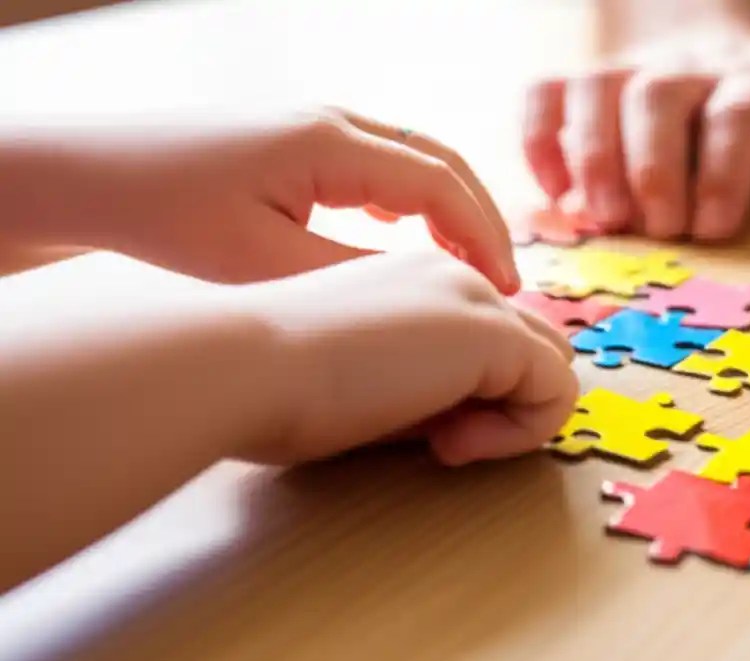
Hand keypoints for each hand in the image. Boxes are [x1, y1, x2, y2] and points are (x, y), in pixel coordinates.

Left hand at [12, 108, 518, 290]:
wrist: (91, 177)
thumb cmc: (166, 217)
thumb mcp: (263, 265)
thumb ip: (348, 278)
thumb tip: (419, 296)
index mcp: (331, 144)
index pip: (440, 186)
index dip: (483, 239)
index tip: (506, 290)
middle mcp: (332, 123)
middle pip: (441, 161)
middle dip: (481, 221)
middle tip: (504, 282)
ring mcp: (315, 127)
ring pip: (414, 159)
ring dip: (451, 210)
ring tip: (470, 268)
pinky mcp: (297, 144)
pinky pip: (381, 165)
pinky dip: (414, 203)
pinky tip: (410, 244)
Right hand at [236, 250, 576, 464]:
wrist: (246, 364)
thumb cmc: (275, 384)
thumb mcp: (366, 388)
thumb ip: (421, 394)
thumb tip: (465, 425)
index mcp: (419, 280)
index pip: (490, 340)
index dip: (473, 398)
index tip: (418, 432)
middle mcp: (458, 276)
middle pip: (533, 347)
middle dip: (505, 403)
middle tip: (440, 440)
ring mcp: (479, 299)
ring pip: (551, 368)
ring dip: (513, 421)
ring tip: (444, 445)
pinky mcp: (493, 334)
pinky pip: (556, 392)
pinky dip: (520, 434)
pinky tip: (452, 446)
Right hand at [523, 26, 749, 239]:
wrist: (706, 45)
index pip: (737, 113)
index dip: (722, 171)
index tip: (714, 229)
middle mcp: (690, 66)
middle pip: (659, 98)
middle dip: (654, 168)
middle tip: (659, 231)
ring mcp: (626, 69)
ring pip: (595, 92)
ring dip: (593, 160)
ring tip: (604, 222)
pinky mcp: (576, 79)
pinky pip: (542, 95)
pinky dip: (539, 144)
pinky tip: (555, 196)